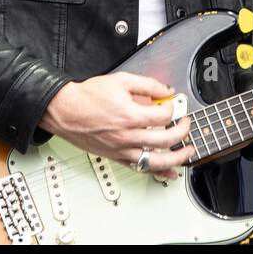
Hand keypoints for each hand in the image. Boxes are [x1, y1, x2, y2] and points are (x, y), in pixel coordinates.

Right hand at [40, 72, 194, 179]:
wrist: (65, 111)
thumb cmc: (87, 97)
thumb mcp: (120, 81)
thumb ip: (147, 84)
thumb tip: (165, 90)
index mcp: (131, 115)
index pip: (164, 115)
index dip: (172, 107)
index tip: (171, 104)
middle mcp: (128, 136)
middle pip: (166, 139)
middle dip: (182, 131)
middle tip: (186, 125)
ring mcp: (123, 150)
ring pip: (157, 160)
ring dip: (178, 158)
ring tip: (188, 151)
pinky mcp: (117, 157)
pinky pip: (142, 169)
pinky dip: (159, 172)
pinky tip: (170, 172)